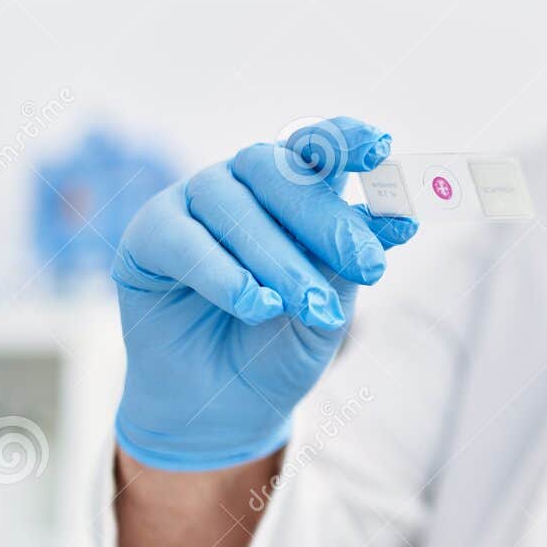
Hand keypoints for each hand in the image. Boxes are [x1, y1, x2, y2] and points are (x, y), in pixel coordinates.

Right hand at [112, 117, 416, 470]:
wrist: (224, 407)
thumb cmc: (280, 348)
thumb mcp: (329, 308)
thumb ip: (349, 262)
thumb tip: (399, 221)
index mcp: (291, 191)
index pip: (316, 149)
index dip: (345, 140)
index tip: (381, 145)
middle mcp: (241, 186)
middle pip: (278, 171)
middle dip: (326, 219)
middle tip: (367, 267)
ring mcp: (191, 206)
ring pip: (233, 207)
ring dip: (280, 259)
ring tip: (311, 307)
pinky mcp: (146, 238)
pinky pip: (183, 241)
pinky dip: (224, 274)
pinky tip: (256, 306)